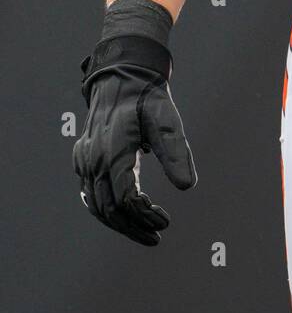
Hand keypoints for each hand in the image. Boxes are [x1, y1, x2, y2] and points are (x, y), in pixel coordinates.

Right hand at [74, 63, 196, 246]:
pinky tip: (126, 216)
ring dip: (120, 223)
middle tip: (156, 236)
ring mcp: (84, 160)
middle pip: (108, 209)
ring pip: (96, 206)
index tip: (165, 221)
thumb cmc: (148, 98)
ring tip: (145, 232)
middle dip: (133, 227)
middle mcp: (93, 159)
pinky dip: (107, 210)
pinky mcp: (83, 159)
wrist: (121, 77)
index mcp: (113, 151)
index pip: (125, 198)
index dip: (145, 215)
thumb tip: (188, 187)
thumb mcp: (168, 121)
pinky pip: (89, 195)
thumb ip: (177, 152)